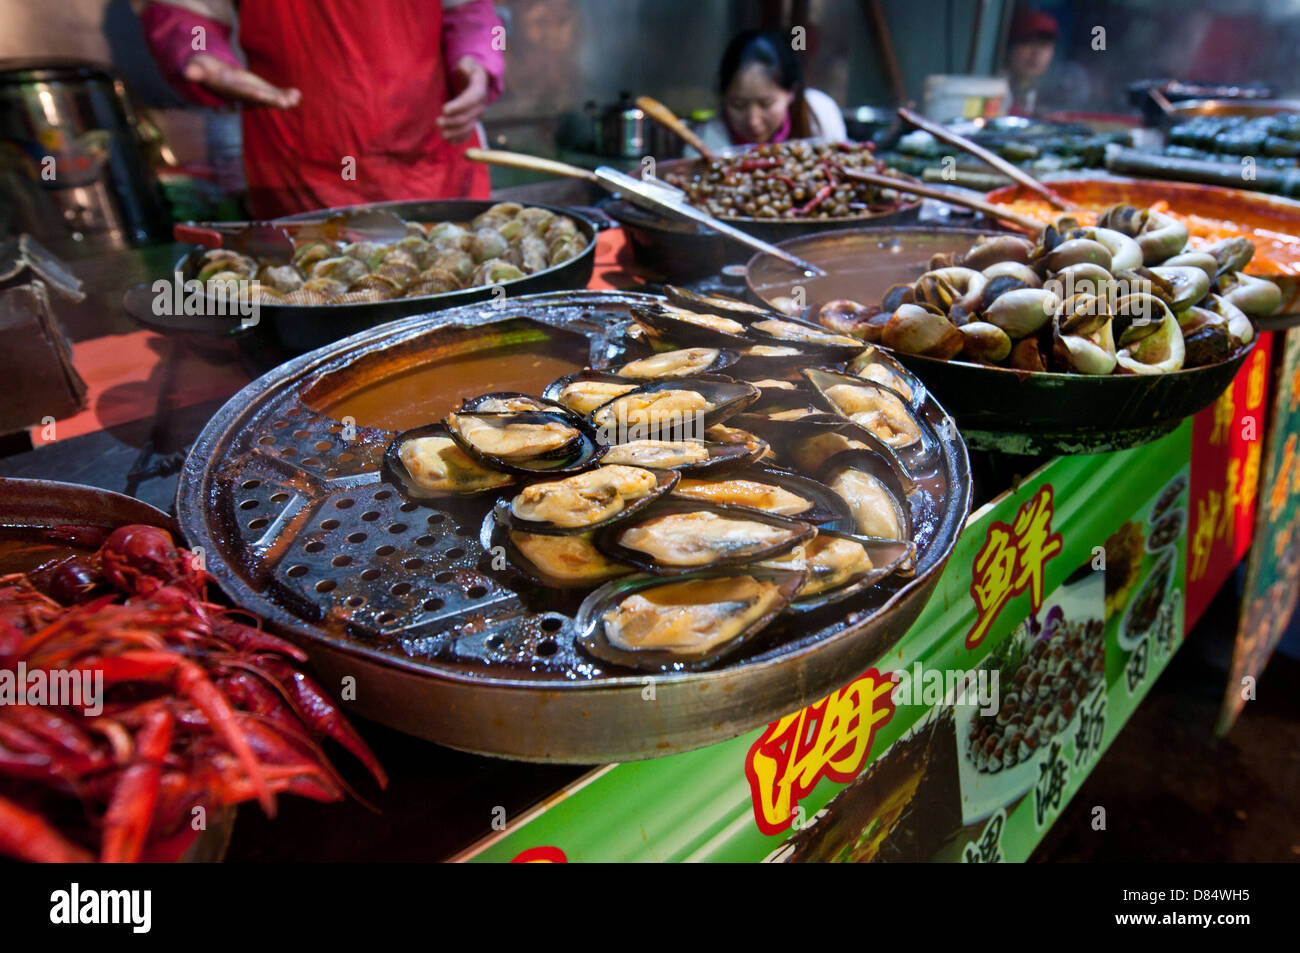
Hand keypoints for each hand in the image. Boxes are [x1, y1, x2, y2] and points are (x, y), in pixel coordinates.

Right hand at [183, 53, 300, 108]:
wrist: (213, 76)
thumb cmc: (203, 69)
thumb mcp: (197, 67)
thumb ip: (194, 71)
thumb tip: (186, 73)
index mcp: (230, 90)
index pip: (240, 93)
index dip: (250, 94)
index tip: (260, 94)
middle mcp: (243, 96)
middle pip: (259, 100)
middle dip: (272, 101)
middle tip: (285, 103)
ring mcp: (254, 95)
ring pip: (270, 100)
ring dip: (283, 100)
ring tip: (295, 98)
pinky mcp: (262, 91)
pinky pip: (276, 94)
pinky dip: (286, 95)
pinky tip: (297, 94)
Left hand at [437, 57, 488, 142]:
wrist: (474, 80)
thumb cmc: (468, 69)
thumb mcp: (468, 62)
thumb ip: (466, 65)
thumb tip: (463, 70)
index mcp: (479, 89)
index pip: (471, 99)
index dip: (459, 106)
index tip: (444, 109)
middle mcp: (480, 105)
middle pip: (468, 117)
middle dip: (452, 121)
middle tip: (437, 122)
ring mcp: (477, 115)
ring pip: (468, 127)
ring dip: (455, 133)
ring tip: (442, 134)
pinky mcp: (472, 122)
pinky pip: (468, 133)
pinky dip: (459, 138)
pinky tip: (450, 141)